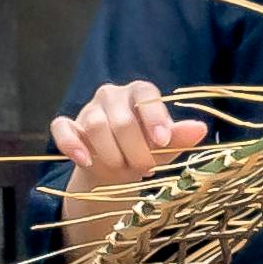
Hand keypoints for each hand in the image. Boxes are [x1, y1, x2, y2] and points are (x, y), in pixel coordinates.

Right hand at [51, 78, 214, 202]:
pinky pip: (62, 129)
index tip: (163, 141)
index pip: (145, 94)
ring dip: (110, 153)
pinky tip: (85, 161)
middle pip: (121, 118)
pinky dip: (72, 145)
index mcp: (139, 93)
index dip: (154, 118)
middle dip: (135, 148)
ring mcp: (88, 109)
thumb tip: (200, 128)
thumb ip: (179, 137)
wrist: (116, 171)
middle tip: (146, 169)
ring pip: (94, 125)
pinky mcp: (68, 126)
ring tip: (121, 169)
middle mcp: (111, 95)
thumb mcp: (164, 147)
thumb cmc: (145, 151)